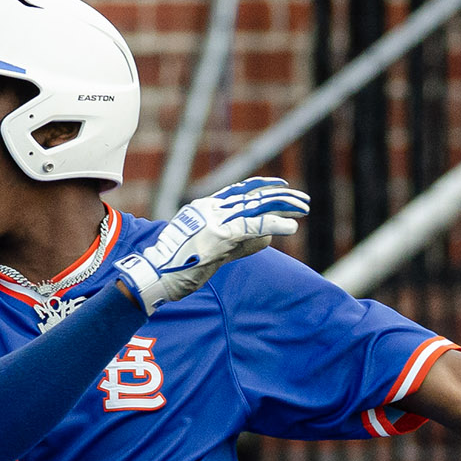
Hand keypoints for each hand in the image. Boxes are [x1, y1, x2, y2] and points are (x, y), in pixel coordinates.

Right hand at [113, 176, 307, 314]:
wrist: (157, 275)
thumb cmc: (179, 267)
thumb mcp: (209, 250)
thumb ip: (238, 243)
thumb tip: (265, 239)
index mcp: (205, 209)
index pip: (239, 191)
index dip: (262, 187)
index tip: (281, 186)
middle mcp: (210, 209)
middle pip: (251, 196)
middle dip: (279, 197)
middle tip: (301, 198)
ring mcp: (214, 220)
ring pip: (255, 207)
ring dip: (282, 206)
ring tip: (303, 207)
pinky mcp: (220, 236)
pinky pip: (252, 226)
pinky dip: (273, 225)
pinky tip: (290, 226)